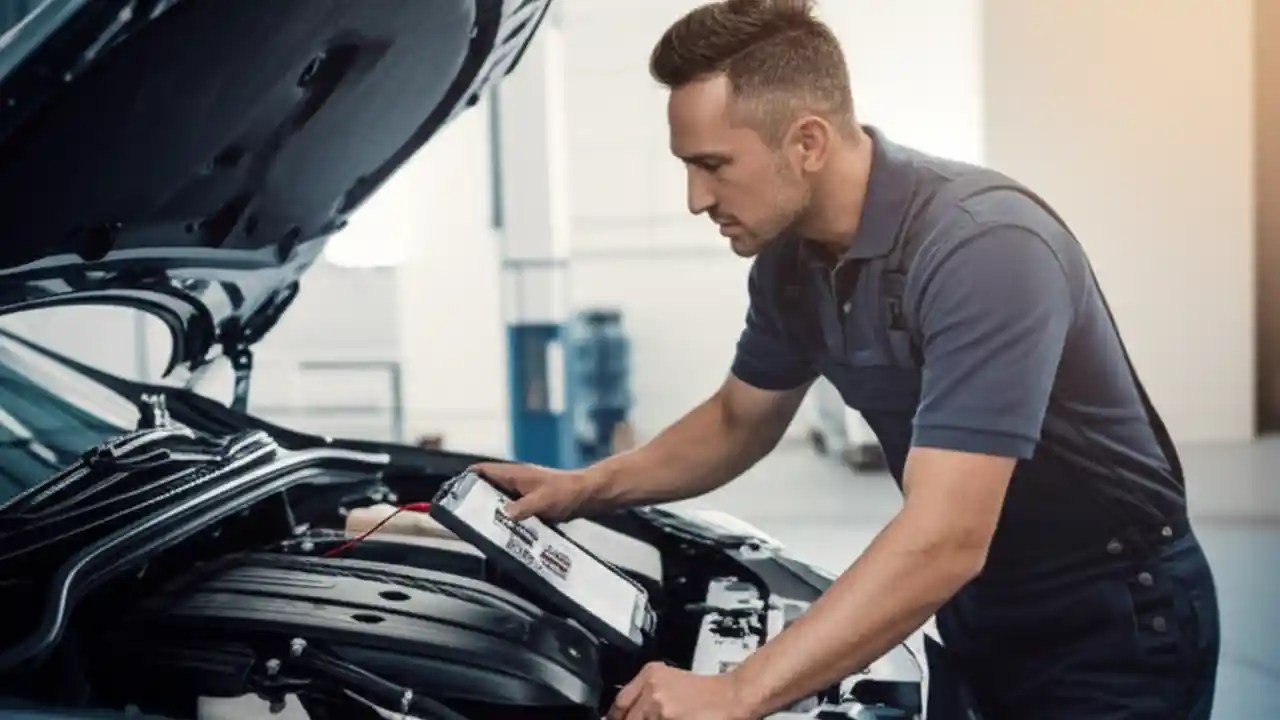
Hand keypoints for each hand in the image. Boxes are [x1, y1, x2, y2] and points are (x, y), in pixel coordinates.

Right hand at [468, 461, 597, 521]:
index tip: (454, 490)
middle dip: (476, 499)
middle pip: (488, 487)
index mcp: (515, 474)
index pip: (483, 470)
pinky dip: (506, 520)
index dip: (467, 478)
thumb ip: (522, 509)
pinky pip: (513, 512)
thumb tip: (504, 515)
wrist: (589, 495)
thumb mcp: (543, 501)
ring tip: (481, 528)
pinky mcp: (532, 504)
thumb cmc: (568, 492)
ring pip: (500, 501)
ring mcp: (524, 493)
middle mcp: (517, 482)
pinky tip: (505, 533)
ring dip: (492, 512)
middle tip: (464, 515)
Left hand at [607, 663, 753, 719]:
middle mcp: (652, 689)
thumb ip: (645, 695)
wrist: (733, 697)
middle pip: (626, 717)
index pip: (620, 702)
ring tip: (661, 718)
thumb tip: (622, 715)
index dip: (616, 718)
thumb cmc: (706, 692)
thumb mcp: (670, 682)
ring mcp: (660, 709)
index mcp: (650, 674)